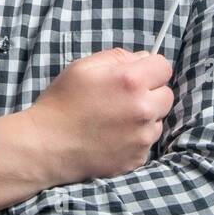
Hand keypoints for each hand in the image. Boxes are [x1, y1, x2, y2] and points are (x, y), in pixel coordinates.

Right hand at [26, 48, 174, 184]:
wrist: (47, 146)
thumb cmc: (62, 102)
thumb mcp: (84, 66)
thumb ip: (119, 57)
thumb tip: (144, 59)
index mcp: (131, 81)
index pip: (164, 67)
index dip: (150, 69)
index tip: (138, 75)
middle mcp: (143, 109)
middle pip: (166, 95)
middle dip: (150, 93)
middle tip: (124, 99)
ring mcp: (142, 137)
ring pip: (158, 120)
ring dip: (145, 117)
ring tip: (115, 120)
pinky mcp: (138, 158)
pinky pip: (147, 142)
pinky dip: (136, 139)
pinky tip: (113, 137)